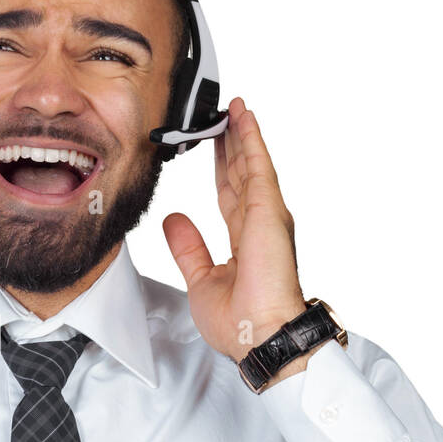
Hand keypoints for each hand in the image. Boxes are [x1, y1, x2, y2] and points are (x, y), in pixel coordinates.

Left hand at [161, 97, 309, 370]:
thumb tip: (174, 221)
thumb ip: (188, 247)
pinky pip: (258, 166)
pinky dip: (251, 139)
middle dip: (230, 142)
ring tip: (232, 105)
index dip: (222, 166)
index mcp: (244, 239)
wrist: (260, 336)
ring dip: (242, 132)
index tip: (213, 144)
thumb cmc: (239, 321)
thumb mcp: (200, 279)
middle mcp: (258, 223)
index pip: (230, 193)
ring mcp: (267, 215)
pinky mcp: (269, 210)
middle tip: (220, 114)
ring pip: (250, 163)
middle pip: (240, 172)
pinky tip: (243, 117)